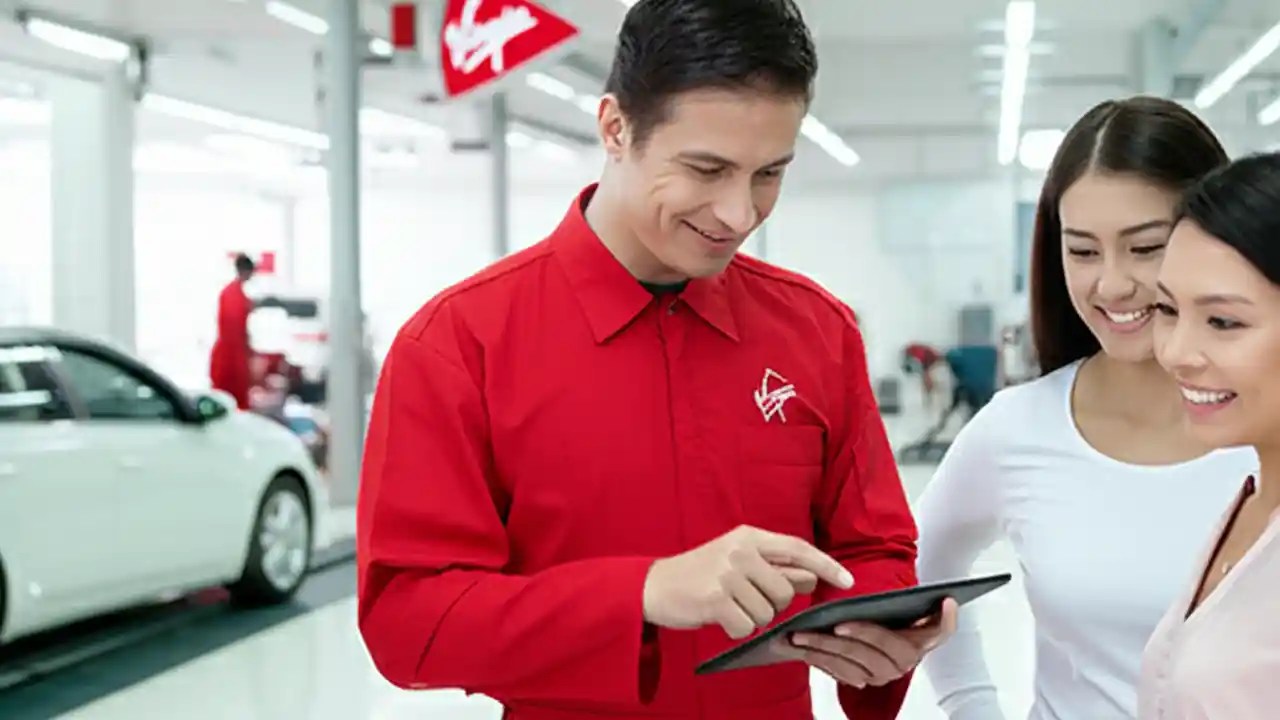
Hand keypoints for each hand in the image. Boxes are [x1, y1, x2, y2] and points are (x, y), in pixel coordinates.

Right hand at [643, 525, 854, 638]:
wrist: (654, 585)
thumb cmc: (701, 575)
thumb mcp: (737, 562)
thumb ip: (773, 568)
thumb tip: (809, 577)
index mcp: (748, 537)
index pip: (798, 549)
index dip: (826, 565)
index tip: (847, 581)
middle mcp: (740, 551)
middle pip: (786, 590)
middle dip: (772, 604)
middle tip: (745, 599)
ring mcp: (727, 574)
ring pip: (768, 612)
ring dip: (752, 618)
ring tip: (728, 605)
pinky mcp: (715, 598)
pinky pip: (747, 626)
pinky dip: (736, 629)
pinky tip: (718, 617)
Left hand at [778, 598, 958, 687]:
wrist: (905, 635)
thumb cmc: (911, 618)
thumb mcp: (929, 614)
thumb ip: (941, 615)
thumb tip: (949, 602)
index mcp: (914, 648)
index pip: (887, 642)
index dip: (864, 633)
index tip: (840, 624)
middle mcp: (897, 666)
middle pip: (859, 654)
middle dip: (830, 641)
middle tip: (801, 629)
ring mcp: (877, 675)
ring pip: (844, 666)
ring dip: (818, 651)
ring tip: (796, 637)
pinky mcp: (861, 679)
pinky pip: (836, 673)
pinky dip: (816, 660)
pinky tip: (800, 648)